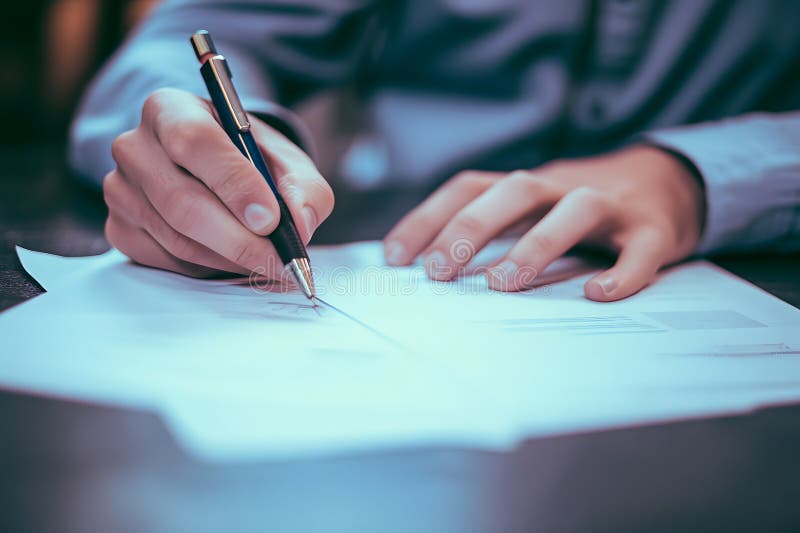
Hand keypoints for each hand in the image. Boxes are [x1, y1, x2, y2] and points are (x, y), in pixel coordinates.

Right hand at [104, 88, 333, 277]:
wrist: (214, 171)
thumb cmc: (249, 161)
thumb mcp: (286, 161)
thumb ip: (303, 187)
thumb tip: (300, 224)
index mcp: (171, 109)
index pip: (194, 141)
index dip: (234, 184)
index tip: (271, 218)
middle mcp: (135, 146)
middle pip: (181, 201)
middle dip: (239, 239)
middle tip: (278, 260)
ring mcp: (120, 190)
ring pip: (176, 238)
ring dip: (229, 259)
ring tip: (266, 263)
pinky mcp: (120, 228)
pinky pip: (167, 260)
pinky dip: (208, 269)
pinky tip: (234, 261)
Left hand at [383, 145, 704, 300]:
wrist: (667, 183)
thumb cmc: (578, 210)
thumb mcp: (532, 209)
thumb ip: (492, 229)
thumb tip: (426, 270)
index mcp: (527, 186)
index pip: (468, 187)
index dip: (428, 217)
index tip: (394, 258)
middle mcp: (563, 186)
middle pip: (515, 190)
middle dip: (472, 227)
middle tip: (438, 271)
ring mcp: (612, 205)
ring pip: (576, 209)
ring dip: (536, 244)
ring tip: (501, 284)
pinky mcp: (653, 230)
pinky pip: (641, 249)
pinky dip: (623, 272)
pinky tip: (598, 295)